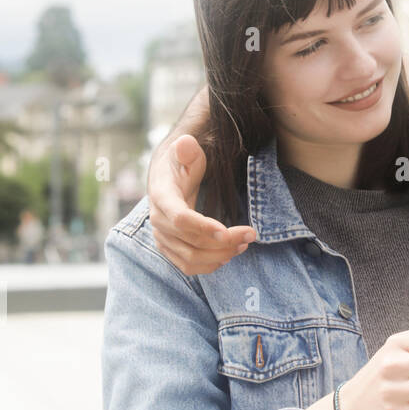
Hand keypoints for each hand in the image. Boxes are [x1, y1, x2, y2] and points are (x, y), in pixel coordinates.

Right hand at [149, 133, 255, 274]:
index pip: (180, 218)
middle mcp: (158, 221)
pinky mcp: (169, 248)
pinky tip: (228, 256)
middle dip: (224, 242)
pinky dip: (209, 266)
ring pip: (190, 258)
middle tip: (251, 235)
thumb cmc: (181, 163)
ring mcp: (162, 237)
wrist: (166, 178)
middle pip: (191, 242)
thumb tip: (186, 143)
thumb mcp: (185, 152)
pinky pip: (187, 266)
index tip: (227, 231)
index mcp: (162, 196)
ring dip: (220, 255)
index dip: (202, 227)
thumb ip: (187, 149)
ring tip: (244, 244)